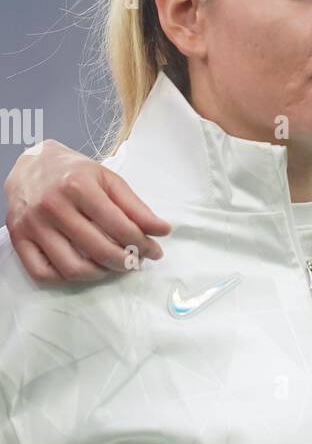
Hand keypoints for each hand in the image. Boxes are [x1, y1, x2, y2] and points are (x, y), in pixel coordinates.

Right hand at [4, 141, 171, 282]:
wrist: (30, 164)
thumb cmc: (74, 173)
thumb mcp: (108, 179)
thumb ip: (135, 206)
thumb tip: (162, 231)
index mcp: (78, 186)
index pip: (120, 227)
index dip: (143, 245)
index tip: (154, 252)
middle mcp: (53, 206)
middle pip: (99, 250)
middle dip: (126, 262)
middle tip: (136, 263)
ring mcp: (33, 225)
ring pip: (72, 268)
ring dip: (100, 275)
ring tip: (112, 267)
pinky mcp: (18, 238)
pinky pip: (43, 274)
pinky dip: (66, 279)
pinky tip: (83, 269)